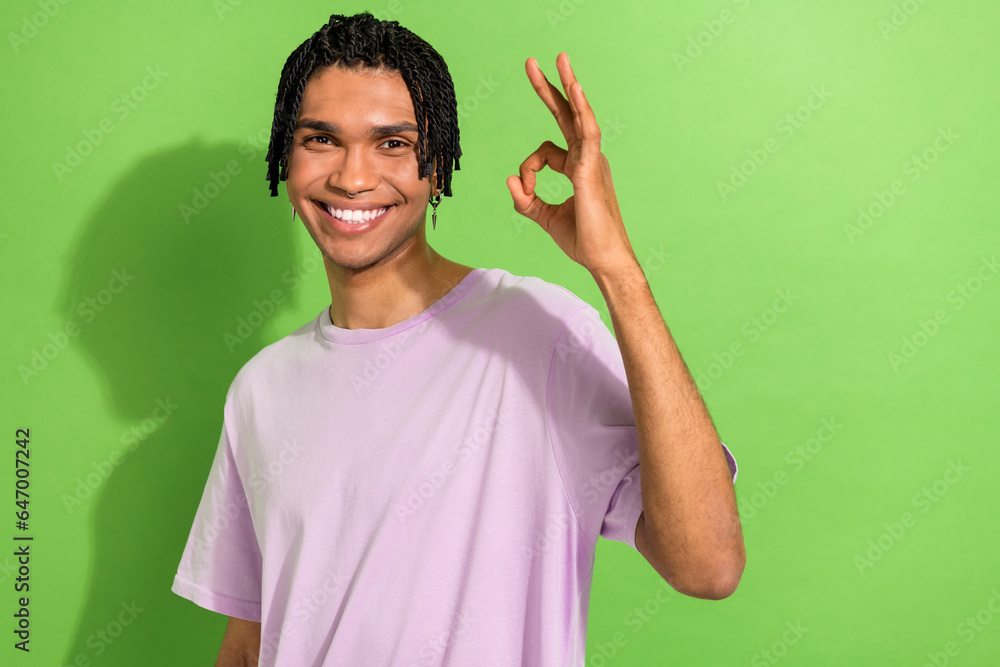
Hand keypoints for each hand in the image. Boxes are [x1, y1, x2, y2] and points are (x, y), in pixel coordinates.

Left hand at [506, 53, 636, 277]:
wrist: (603, 260)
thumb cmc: (583, 240)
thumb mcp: (545, 217)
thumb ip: (526, 200)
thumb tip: (509, 181)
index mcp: (578, 168)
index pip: (545, 151)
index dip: (528, 169)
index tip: (525, 191)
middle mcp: (587, 159)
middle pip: (566, 115)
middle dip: (550, 88)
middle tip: (533, 62)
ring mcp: (592, 161)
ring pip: (578, 115)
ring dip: (567, 86)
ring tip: (559, 59)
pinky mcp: (592, 170)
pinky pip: (587, 132)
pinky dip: (581, 110)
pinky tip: (574, 89)